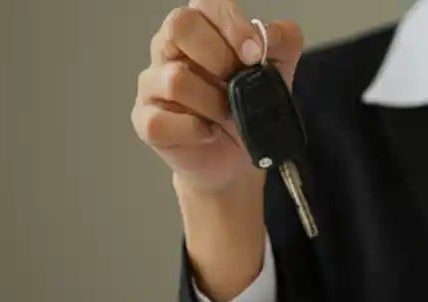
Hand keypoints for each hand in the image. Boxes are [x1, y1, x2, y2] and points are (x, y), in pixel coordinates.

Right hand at [131, 1, 304, 193]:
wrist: (237, 160)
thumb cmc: (248, 109)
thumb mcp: (278, 72)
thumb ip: (282, 43)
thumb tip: (267, 35)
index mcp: (200, 29)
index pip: (205, 4)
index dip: (232, 25)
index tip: (254, 55)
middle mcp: (169, 49)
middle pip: (179, 25)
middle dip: (218, 57)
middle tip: (236, 83)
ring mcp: (152, 84)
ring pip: (176, 79)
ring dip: (213, 103)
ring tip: (225, 115)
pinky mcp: (145, 120)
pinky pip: (162, 121)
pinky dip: (195, 131)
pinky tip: (207, 133)